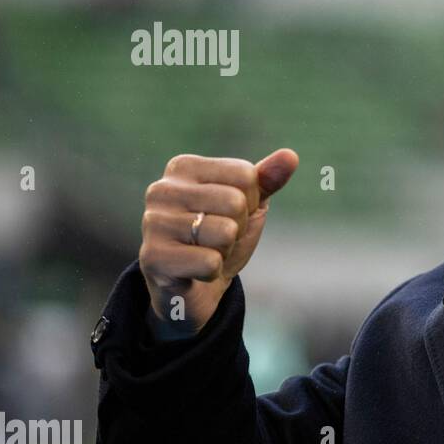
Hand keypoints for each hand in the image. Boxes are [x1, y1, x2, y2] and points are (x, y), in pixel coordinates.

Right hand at [138, 148, 298, 333]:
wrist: (196, 288)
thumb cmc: (222, 238)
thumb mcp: (250, 205)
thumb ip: (268, 179)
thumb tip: (290, 155)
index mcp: (184, 167)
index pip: (245, 175)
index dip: (250, 202)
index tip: (229, 215)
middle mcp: (162, 189)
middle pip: (236, 201)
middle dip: (238, 227)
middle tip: (218, 239)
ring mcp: (153, 223)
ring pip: (225, 231)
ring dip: (225, 250)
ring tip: (205, 251)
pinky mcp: (152, 257)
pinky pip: (210, 262)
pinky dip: (213, 271)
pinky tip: (195, 272)